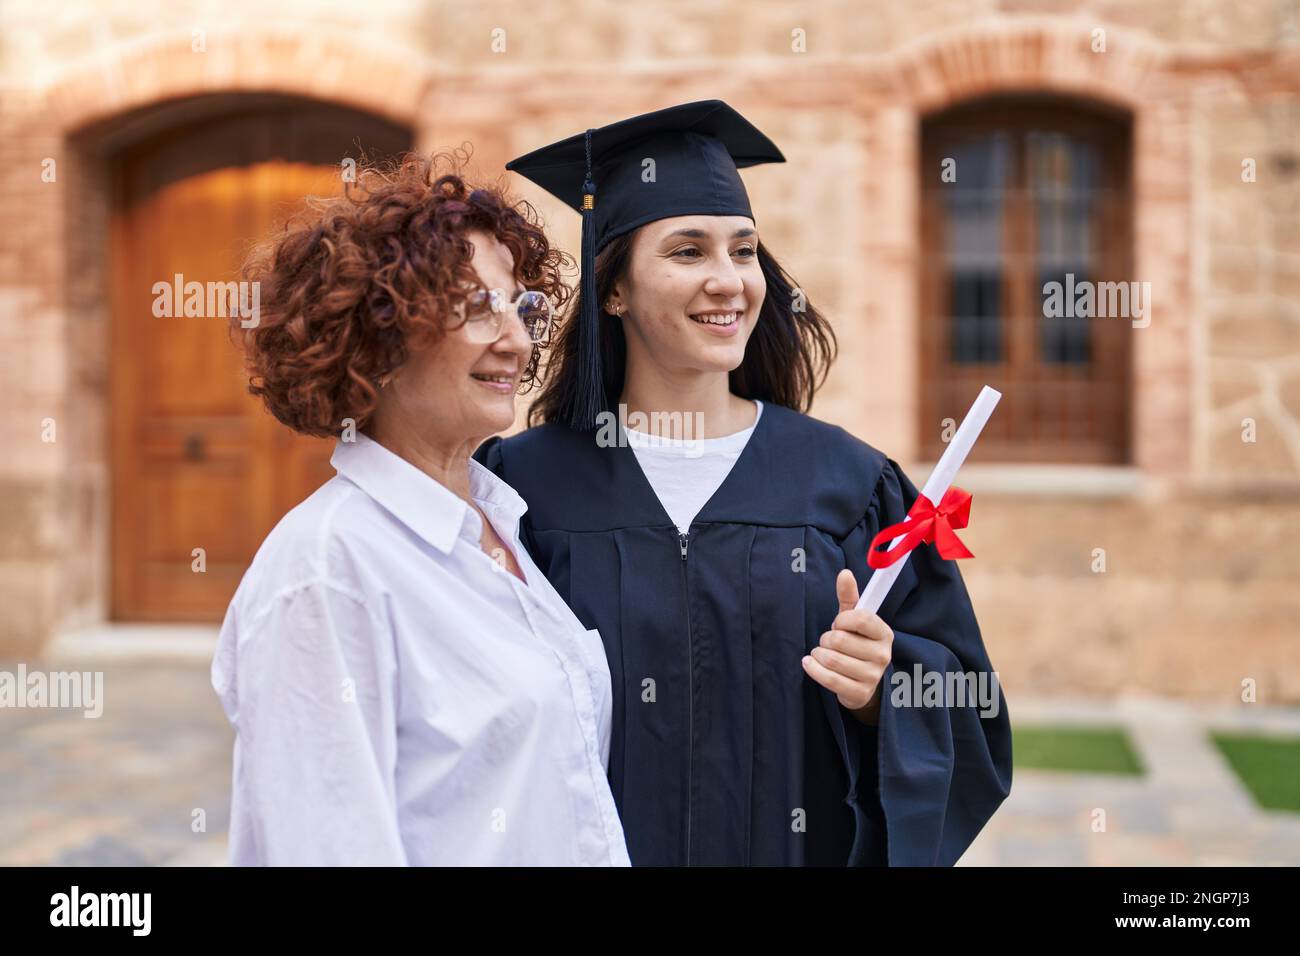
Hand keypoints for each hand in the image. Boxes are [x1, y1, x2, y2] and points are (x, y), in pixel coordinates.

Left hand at [801, 569, 893, 722]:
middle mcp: (883, 655)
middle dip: (826, 639)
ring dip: (818, 654)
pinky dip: (813, 668)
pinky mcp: (860, 693)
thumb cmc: (856, 644)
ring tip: (821, 654)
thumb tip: (845, 573)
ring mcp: (873, 676)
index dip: (842, 619)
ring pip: (831, 659)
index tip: (839, 624)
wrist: (861, 682)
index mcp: (884, 633)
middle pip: (840, 640)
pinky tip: (809, 663)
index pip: (860, 618)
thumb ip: (849, 597)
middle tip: (829, 642)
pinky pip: (828, 678)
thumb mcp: (853, 621)